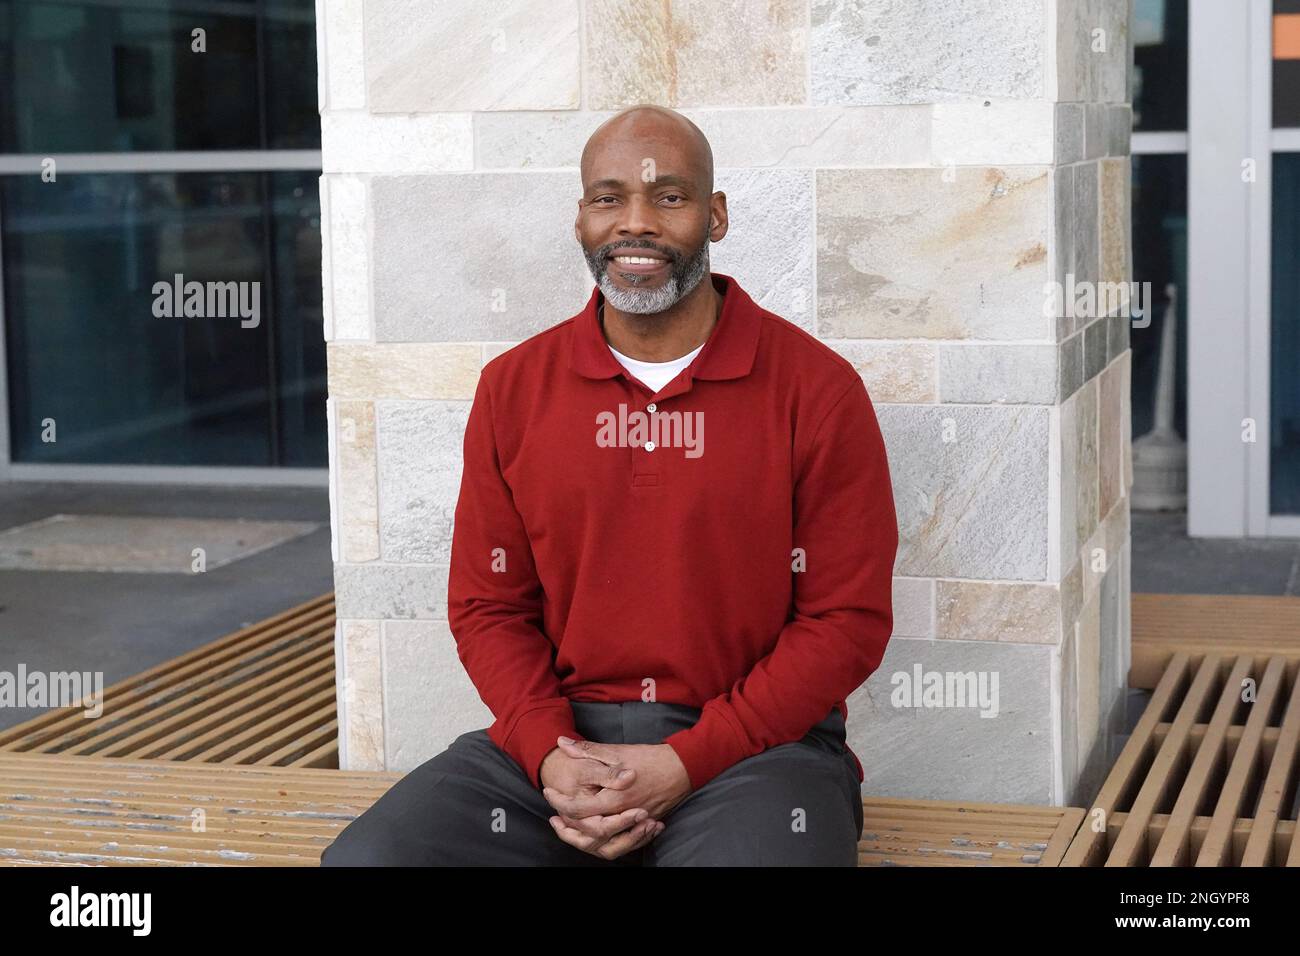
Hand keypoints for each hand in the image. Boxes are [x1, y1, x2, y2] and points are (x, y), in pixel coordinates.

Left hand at [541, 738, 691, 859]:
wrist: (685, 767)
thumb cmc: (651, 758)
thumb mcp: (617, 751)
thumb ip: (588, 750)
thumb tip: (562, 743)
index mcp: (613, 796)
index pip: (577, 809)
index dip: (558, 802)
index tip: (548, 792)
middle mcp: (623, 814)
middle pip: (587, 830)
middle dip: (567, 826)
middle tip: (553, 815)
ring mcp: (634, 822)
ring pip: (604, 841)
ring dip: (584, 837)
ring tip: (569, 827)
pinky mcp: (644, 824)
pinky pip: (621, 839)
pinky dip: (606, 837)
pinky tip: (595, 829)